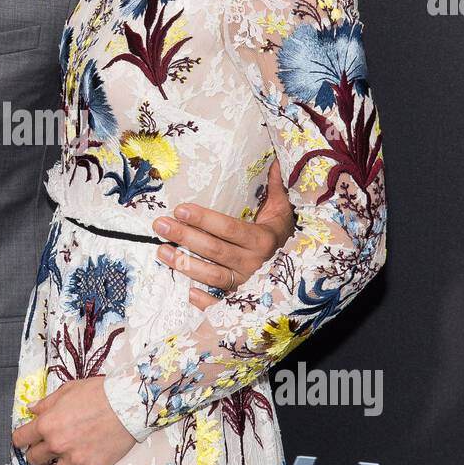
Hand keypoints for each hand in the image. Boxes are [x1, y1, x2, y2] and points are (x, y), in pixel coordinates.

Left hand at [11, 376, 135, 464]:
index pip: (20, 439)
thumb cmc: (98, 392)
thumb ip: (47, 402)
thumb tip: (31, 409)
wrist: (129, 403)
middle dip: (36, 455)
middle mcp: (57, 444)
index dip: (21, 440)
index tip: (26, 440)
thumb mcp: (67, 390)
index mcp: (47, 424)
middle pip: (33, 459)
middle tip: (43, 453)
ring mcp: (75, 460)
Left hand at [151, 156, 294, 307]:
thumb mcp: (282, 211)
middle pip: (215, 250)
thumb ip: (276, 187)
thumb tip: (276, 160)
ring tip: (161, 250)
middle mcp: (254, 262)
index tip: (180, 208)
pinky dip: (204, 300)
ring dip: (185, 264)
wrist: (303, 271)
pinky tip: (187, 291)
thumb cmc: (282, 235)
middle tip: (161, 225)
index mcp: (262, 239)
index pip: (229, 228)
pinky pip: (221, 304)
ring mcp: (247, 283)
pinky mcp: (242, 300)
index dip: (204, 219)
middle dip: (185, 236)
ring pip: (213, 276)